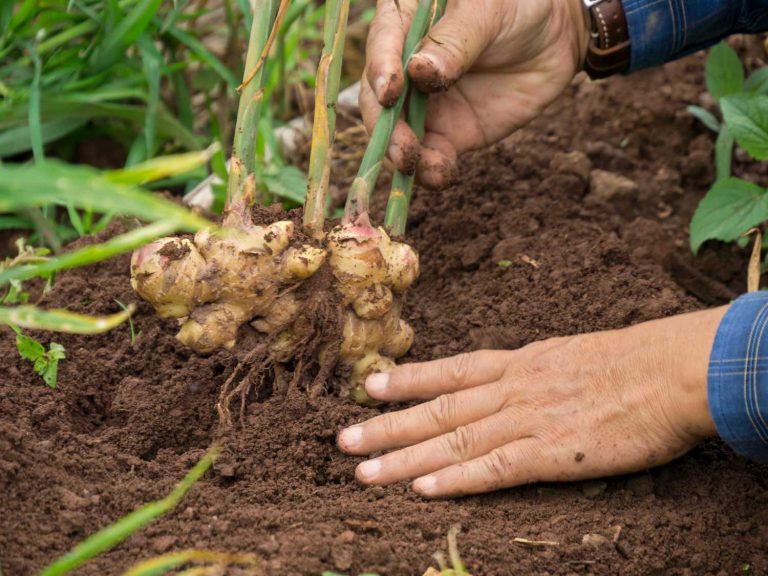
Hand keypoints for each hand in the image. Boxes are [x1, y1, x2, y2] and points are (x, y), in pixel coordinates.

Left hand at [337, 307, 726, 497]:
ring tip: (362, 470)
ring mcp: (527, 419)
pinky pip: (493, 468)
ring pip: (452, 439)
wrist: (669, 370)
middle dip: (386, 425)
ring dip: (403, 457)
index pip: (450, 370)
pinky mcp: (551, 452)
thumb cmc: (629, 361)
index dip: (406, 379)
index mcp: (519, 363)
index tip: (369, 385)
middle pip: (437, 408)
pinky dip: (455, 478)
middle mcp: (511, 388)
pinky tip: (422, 488)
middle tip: (342, 438)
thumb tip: (512, 379)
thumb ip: (534, 370)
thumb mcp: (570, 353)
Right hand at [361, 0, 589, 188]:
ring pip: (398, 135)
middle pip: (378, 99)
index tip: (390, 93)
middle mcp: (403, 68)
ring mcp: (422, 105)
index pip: (381, 45)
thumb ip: (455, 40)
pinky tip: (441, 175)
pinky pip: (430, 157)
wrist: (556, 39)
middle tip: (400, 145)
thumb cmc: (517, 5)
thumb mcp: (488, 10)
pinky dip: (430, 171)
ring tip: (415, 165)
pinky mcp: (446, 134)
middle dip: (385, 126)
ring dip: (402, 156)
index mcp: (404, 22)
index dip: (381, 71)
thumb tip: (420, 72)